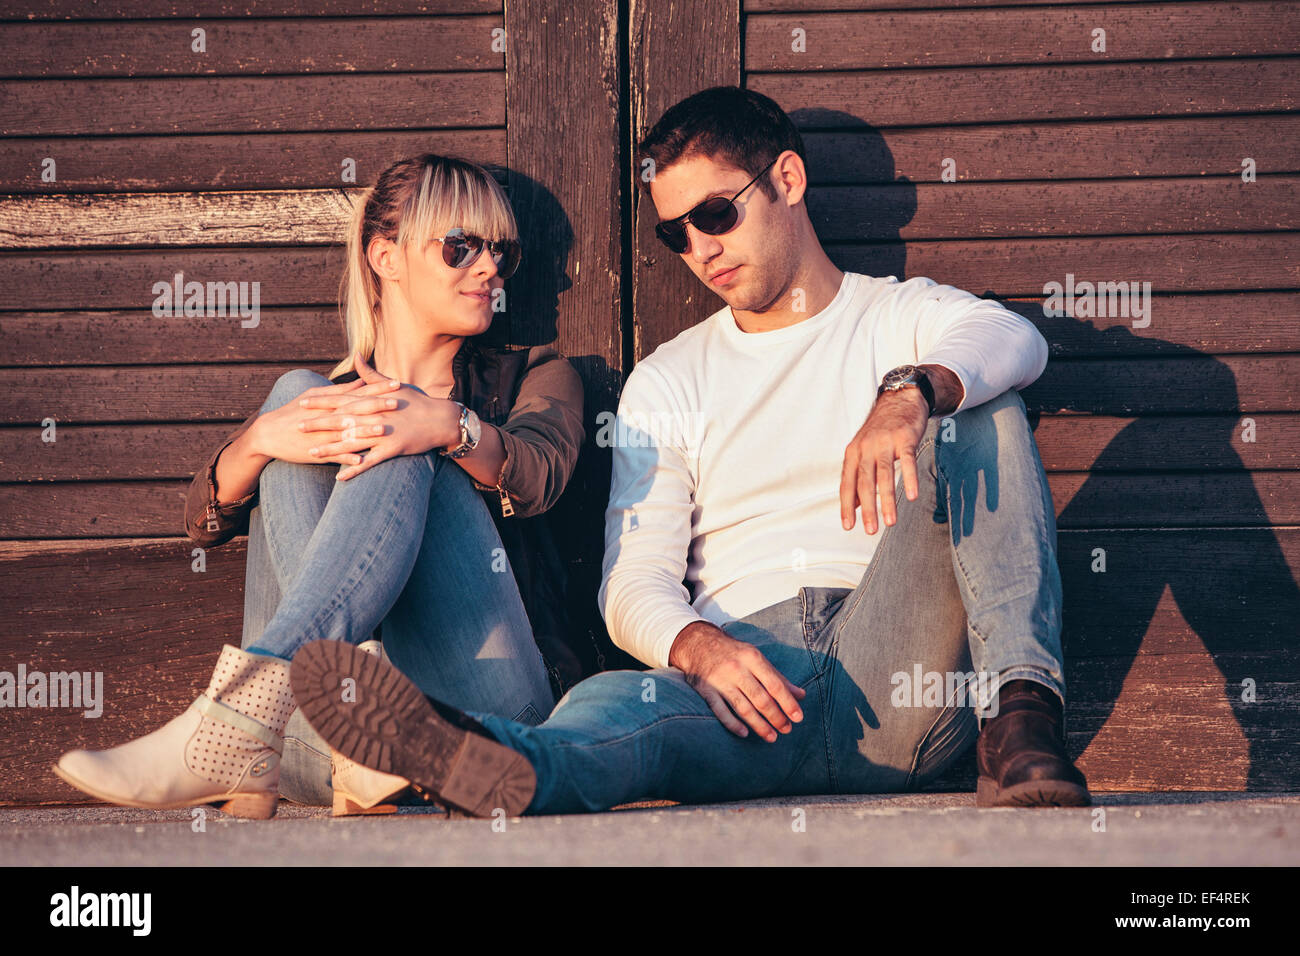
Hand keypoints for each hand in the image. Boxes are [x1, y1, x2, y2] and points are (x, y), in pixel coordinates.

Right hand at [248, 356, 403, 466]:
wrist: (268, 433)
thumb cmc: (294, 411)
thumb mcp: (315, 395)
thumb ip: (341, 390)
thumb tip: (362, 381)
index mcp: (331, 403)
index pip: (360, 392)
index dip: (379, 388)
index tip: (398, 383)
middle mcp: (329, 417)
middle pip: (356, 410)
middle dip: (377, 406)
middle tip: (399, 403)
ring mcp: (323, 435)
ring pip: (347, 433)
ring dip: (365, 432)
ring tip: (383, 431)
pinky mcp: (317, 452)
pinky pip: (334, 456)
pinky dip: (346, 458)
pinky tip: (361, 461)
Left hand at [297, 352, 462, 479]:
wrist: (442, 419)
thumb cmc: (419, 401)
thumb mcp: (395, 384)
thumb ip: (371, 374)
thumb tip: (356, 355)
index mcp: (374, 400)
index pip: (343, 400)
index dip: (322, 402)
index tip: (303, 402)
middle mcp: (375, 416)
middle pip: (342, 420)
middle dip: (318, 424)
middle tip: (297, 427)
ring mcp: (384, 433)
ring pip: (352, 442)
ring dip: (331, 449)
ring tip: (311, 453)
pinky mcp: (393, 449)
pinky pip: (370, 462)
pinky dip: (354, 469)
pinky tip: (339, 476)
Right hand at [668, 622, 805, 741]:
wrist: (699, 643)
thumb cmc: (734, 653)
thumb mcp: (756, 658)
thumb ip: (778, 677)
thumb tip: (801, 695)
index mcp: (752, 658)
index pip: (774, 684)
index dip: (788, 702)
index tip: (798, 718)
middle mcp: (736, 669)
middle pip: (760, 699)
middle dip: (776, 717)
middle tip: (786, 730)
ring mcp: (719, 680)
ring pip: (743, 708)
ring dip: (759, 725)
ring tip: (771, 737)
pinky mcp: (705, 690)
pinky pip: (720, 711)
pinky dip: (733, 724)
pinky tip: (745, 733)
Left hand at [839, 386, 927, 534]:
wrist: (900, 399)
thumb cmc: (881, 431)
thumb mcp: (864, 450)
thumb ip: (859, 476)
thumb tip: (854, 506)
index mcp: (853, 453)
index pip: (847, 484)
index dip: (847, 506)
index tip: (848, 526)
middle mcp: (866, 448)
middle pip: (864, 482)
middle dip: (867, 509)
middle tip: (870, 530)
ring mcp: (885, 442)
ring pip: (884, 475)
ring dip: (886, 500)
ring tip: (890, 522)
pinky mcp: (905, 438)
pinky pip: (908, 462)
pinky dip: (909, 479)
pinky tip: (912, 496)